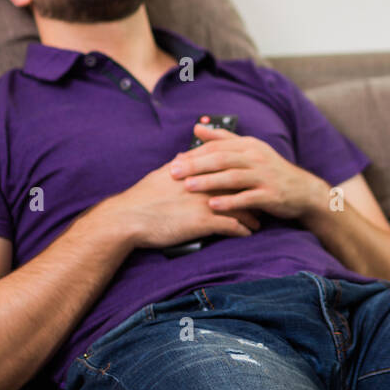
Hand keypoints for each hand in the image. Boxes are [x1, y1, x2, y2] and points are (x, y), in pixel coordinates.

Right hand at [107, 157, 262, 250]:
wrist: (128, 218)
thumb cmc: (142, 198)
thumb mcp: (161, 174)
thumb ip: (177, 164)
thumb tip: (183, 155)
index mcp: (194, 169)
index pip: (226, 165)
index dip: (241, 171)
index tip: (250, 177)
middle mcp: (203, 182)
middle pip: (239, 184)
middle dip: (252, 193)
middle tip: (262, 200)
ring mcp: (205, 201)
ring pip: (240, 205)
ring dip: (252, 214)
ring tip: (259, 221)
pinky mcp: (203, 221)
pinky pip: (232, 225)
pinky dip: (243, 230)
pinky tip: (248, 234)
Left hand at [168, 122, 329, 219]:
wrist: (302, 191)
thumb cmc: (270, 171)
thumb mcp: (251, 151)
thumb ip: (223, 140)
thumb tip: (197, 128)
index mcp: (250, 146)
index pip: (218, 147)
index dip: (195, 153)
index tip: (175, 161)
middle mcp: (257, 158)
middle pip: (222, 160)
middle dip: (196, 166)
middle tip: (174, 172)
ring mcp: (264, 177)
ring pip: (232, 177)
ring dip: (209, 182)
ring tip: (188, 186)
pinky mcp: (271, 195)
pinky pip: (247, 198)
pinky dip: (229, 202)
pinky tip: (213, 205)